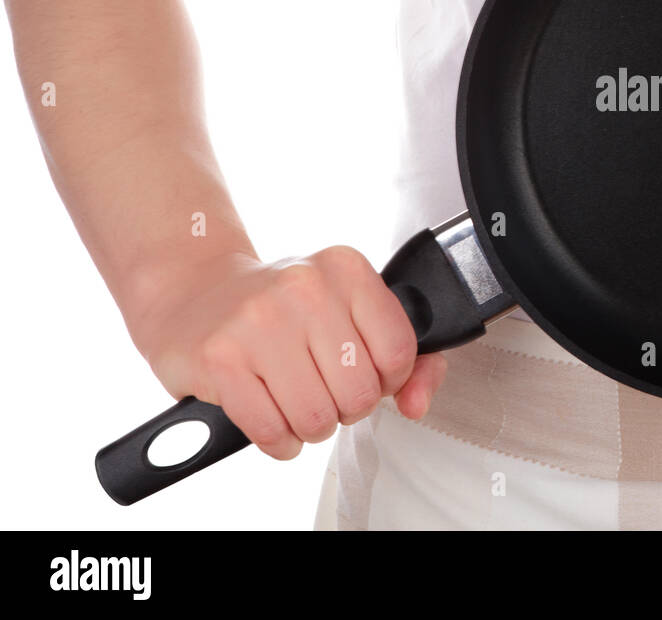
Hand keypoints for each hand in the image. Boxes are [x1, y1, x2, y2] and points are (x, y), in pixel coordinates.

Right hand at [130, 245, 446, 458]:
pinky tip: (271, 417)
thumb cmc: (281, 311)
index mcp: (347, 270)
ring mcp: (258, 320)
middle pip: (359, 391)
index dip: (387, 380)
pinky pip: (270, 430)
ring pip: (316, 416)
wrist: (194, 293)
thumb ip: (406, 358)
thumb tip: (417, 403)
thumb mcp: (348, 312)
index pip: (399, 351)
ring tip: (295, 402)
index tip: (364, 373)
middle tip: (324, 391)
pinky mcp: (219, 357)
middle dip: (346, 408)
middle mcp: (304, 287)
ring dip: (311, 427)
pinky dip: (278, 440)